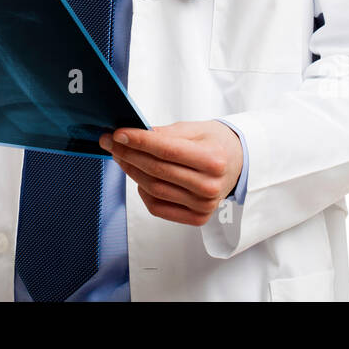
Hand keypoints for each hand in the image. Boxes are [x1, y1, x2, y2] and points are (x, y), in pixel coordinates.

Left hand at [99, 120, 243, 226]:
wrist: (238, 164)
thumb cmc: (216, 143)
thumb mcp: (196, 129)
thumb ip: (166, 133)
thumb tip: (135, 134)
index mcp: (213, 160)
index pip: (167, 151)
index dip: (139, 142)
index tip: (118, 134)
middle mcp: (210, 187)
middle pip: (157, 171)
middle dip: (128, 154)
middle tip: (110, 142)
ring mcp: (203, 206)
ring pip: (154, 189)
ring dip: (131, 171)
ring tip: (120, 156)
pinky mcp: (197, 218)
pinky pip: (158, 207)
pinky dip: (142, 192)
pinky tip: (138, 176)